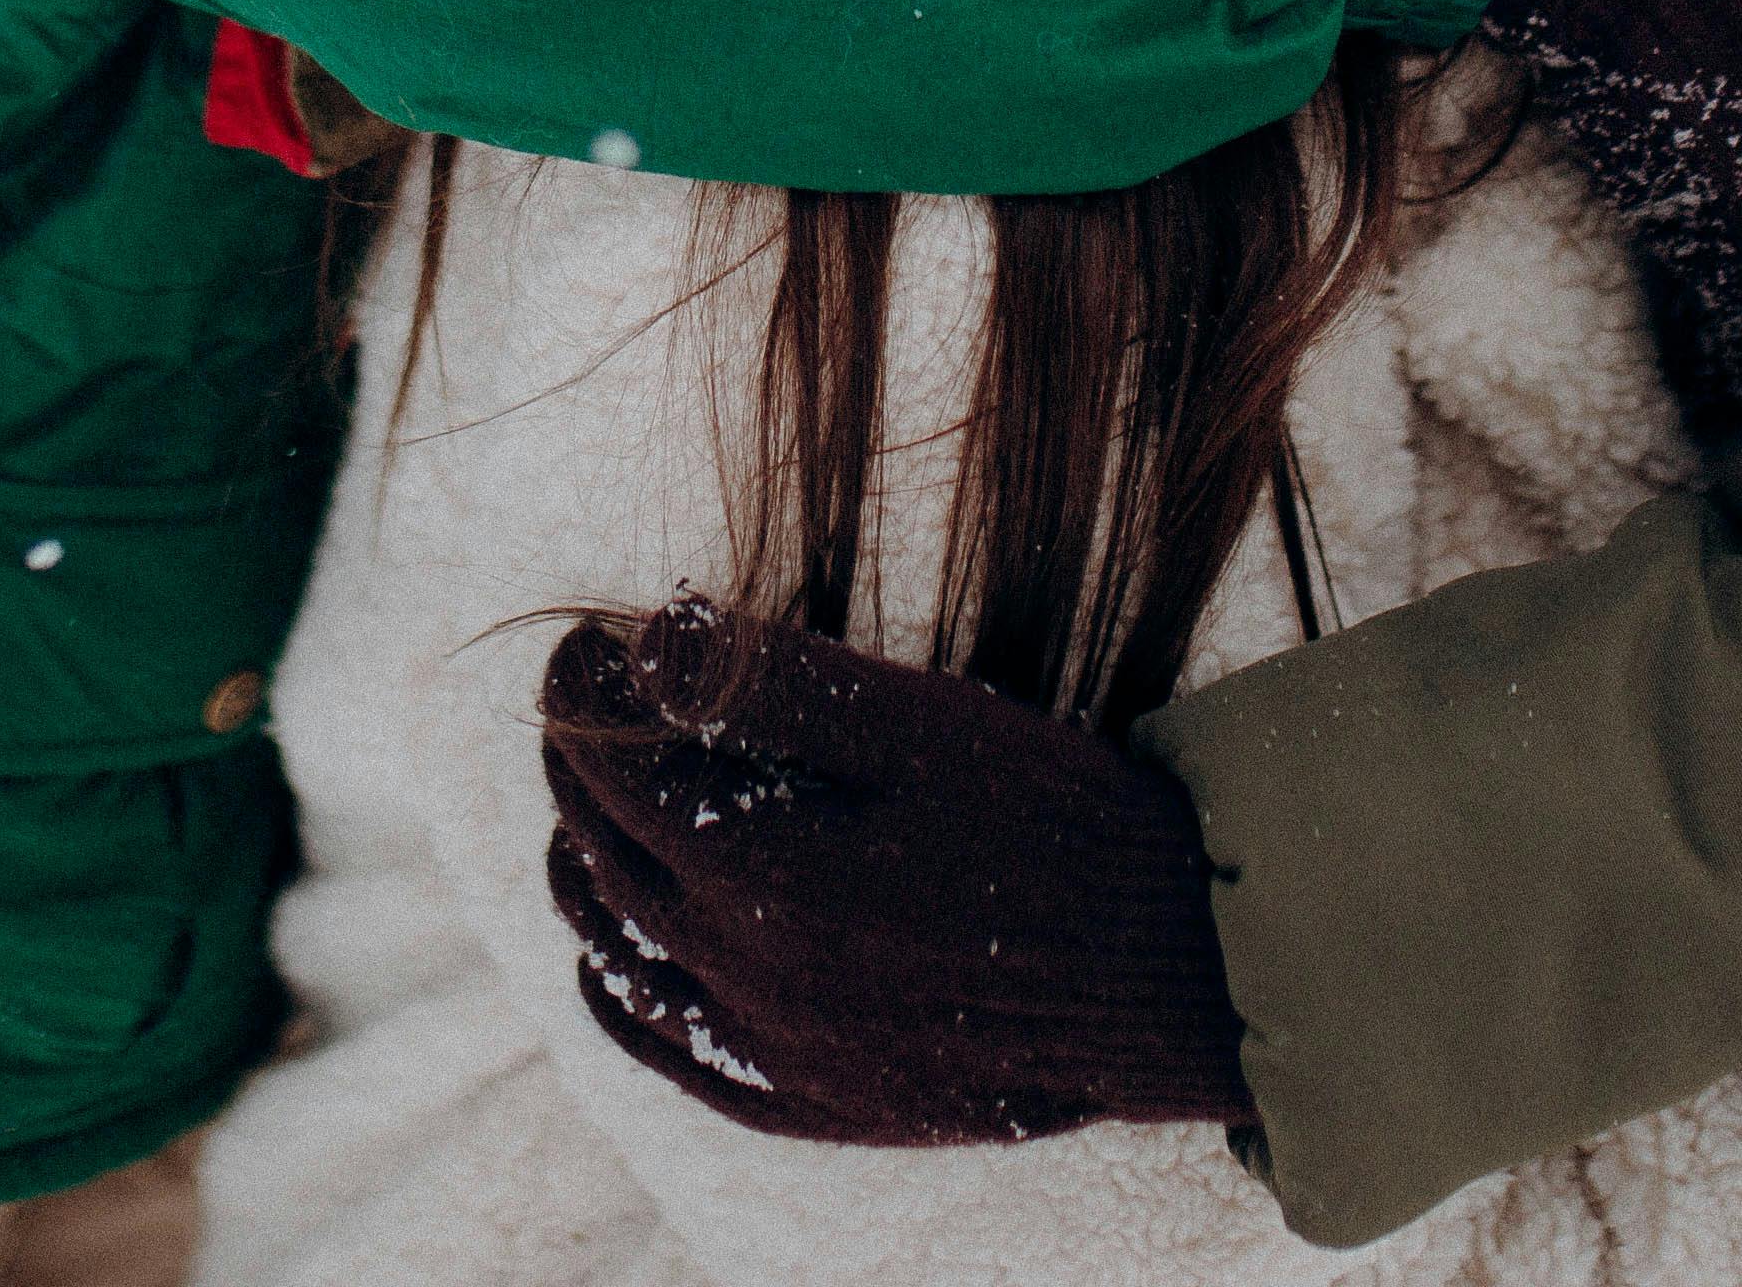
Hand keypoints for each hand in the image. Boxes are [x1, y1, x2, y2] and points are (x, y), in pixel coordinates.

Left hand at [536, 603, 1248, 1144]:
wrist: (1165, 975)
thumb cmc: (1054, 823)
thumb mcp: (922, 721)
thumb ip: (774, 683)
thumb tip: (642, 642)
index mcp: (771, 872)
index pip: (618, 768)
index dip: (585, 693)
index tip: (582, 639)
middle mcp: (752, 976)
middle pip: (607, 858)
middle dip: (577, 766)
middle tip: (577, 704)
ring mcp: (777, 1052)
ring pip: (620, 956)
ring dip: (582, 872)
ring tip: (581, 808)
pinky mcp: (812, 1102)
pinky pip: (670, 1055)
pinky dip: (618, 994)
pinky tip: (608, 957)